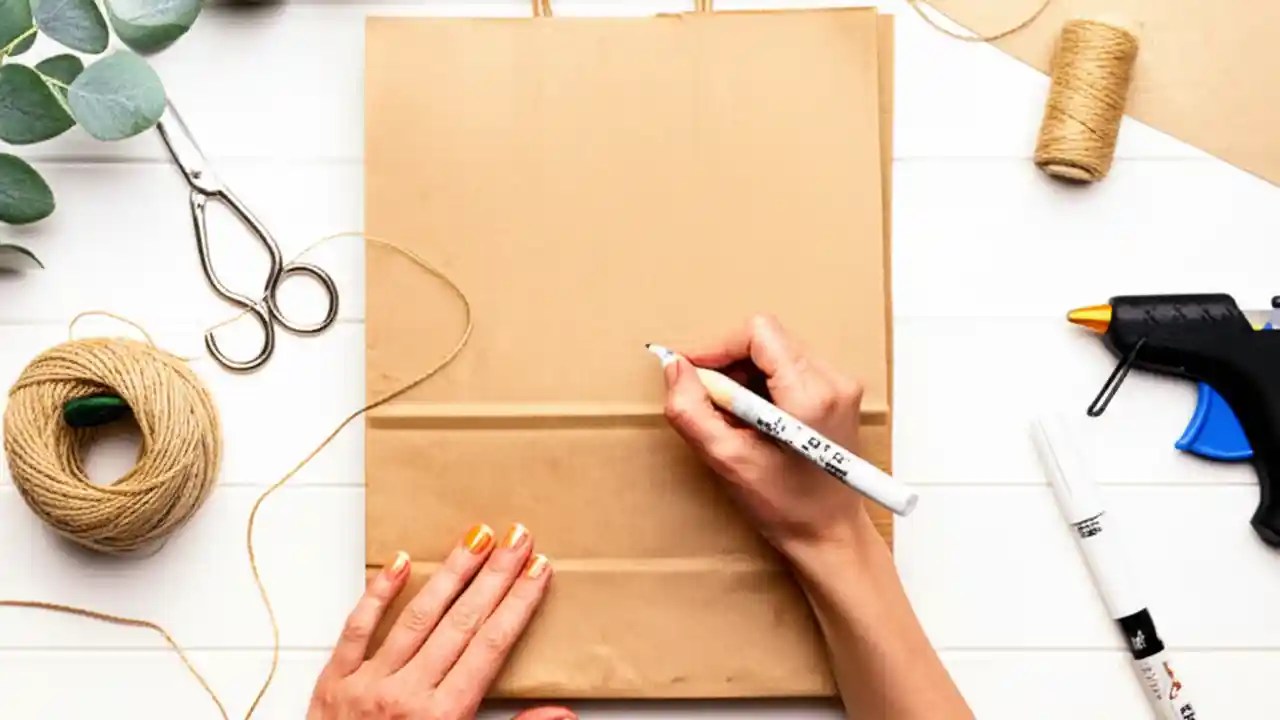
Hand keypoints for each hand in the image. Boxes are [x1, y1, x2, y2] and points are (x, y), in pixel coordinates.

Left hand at [308, 523, 570, 719]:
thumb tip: (562, 715)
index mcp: (444, 717)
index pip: (491, 646)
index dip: (518, 604)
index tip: (538, 571)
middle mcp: (407, 696)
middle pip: (462, 623)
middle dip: (495, 576)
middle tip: (519, 538)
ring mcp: (368, 685)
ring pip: (417, 617)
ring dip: (451, 573)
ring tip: (477, 538)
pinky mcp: (334, 682)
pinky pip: (356, 629)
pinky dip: (378, 594)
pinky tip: (401, 562)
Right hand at [662, 314, 869, 553]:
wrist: (830, 533)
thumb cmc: (787, 507)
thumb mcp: (728, 462)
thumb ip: (692, 411)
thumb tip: (675, 367)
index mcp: (810, 396)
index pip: (758, 333)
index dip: (717, 347)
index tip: (694, 374)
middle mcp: (833, 381)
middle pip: (766, 339)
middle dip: (729, 365)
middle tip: (712, 405)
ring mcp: (840, 385)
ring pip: (775, 351)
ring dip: (744, 376)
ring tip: (735, 419)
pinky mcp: (837, 392)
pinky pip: (789, 367)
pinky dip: (762, 385)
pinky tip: (755, 420)